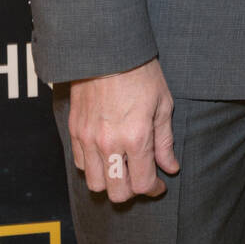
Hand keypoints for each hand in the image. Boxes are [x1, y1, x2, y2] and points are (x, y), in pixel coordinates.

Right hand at [68, 57, 178, 202]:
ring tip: (123, 169)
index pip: (142, 184)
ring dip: (110, 182)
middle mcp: (109, 143)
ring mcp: (88, 139)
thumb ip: (165, 141)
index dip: (154, 189)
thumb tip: (170, 167)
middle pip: (117, 192)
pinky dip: (94, 167)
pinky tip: (106, 155)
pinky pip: (80, 164)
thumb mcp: (162, 104)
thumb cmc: (140, 72)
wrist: (108, 51)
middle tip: (141, 178)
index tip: (159, 184)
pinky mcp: (75, 131)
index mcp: (136, 137)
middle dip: (132, 191)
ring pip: (95, 184)